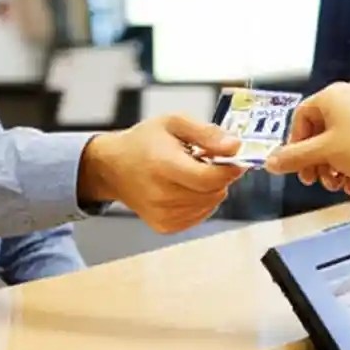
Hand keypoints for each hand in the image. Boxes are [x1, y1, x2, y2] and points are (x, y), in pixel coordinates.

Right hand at [78, 115, 244, 233]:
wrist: (114, 166)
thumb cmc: (144, 142)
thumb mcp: (174, 122)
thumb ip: (207, 133)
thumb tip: (235, 147)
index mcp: (163, 166)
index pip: (210, 178)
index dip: (229, 169)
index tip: (235, 158)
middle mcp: (162, 195)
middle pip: (213, 193)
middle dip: (219, 175)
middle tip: (206, 159)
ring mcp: (162, 215)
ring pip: (210, 204)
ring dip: (210, 188)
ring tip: (191, 172)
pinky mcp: (164, 226)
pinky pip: (200, 215)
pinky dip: (201, 201)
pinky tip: (186, 187)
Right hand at [266, 80, 349, 186]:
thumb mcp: (324, 154)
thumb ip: (294, 157)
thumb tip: (271, 162)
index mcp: (333, 93)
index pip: (302, 117)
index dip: (295, 144)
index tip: (296, 164)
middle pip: (321, 130)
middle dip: (317, 160)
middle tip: (315, 180)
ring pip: (339, 138)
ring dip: (333, 164)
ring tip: (337, 184)